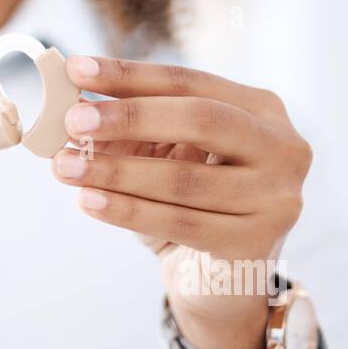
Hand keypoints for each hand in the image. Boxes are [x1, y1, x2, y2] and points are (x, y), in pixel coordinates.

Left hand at [51, 56, 312, 341]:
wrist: (217, 278)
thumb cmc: (188, 200)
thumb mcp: (164, 153)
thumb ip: (130, 126)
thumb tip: (73, 101)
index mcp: (260, 109)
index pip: (189, 82)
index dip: (131, 75)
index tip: (76, 69)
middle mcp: (281, 146)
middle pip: (201, 119)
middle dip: (130, 117)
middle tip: (73, 120)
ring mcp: (276, 197)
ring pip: (185, 179)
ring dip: (117, 171)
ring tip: (66, 167)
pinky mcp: (256, 243)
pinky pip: (182, 223)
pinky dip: (128, 211)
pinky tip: (89, 201)